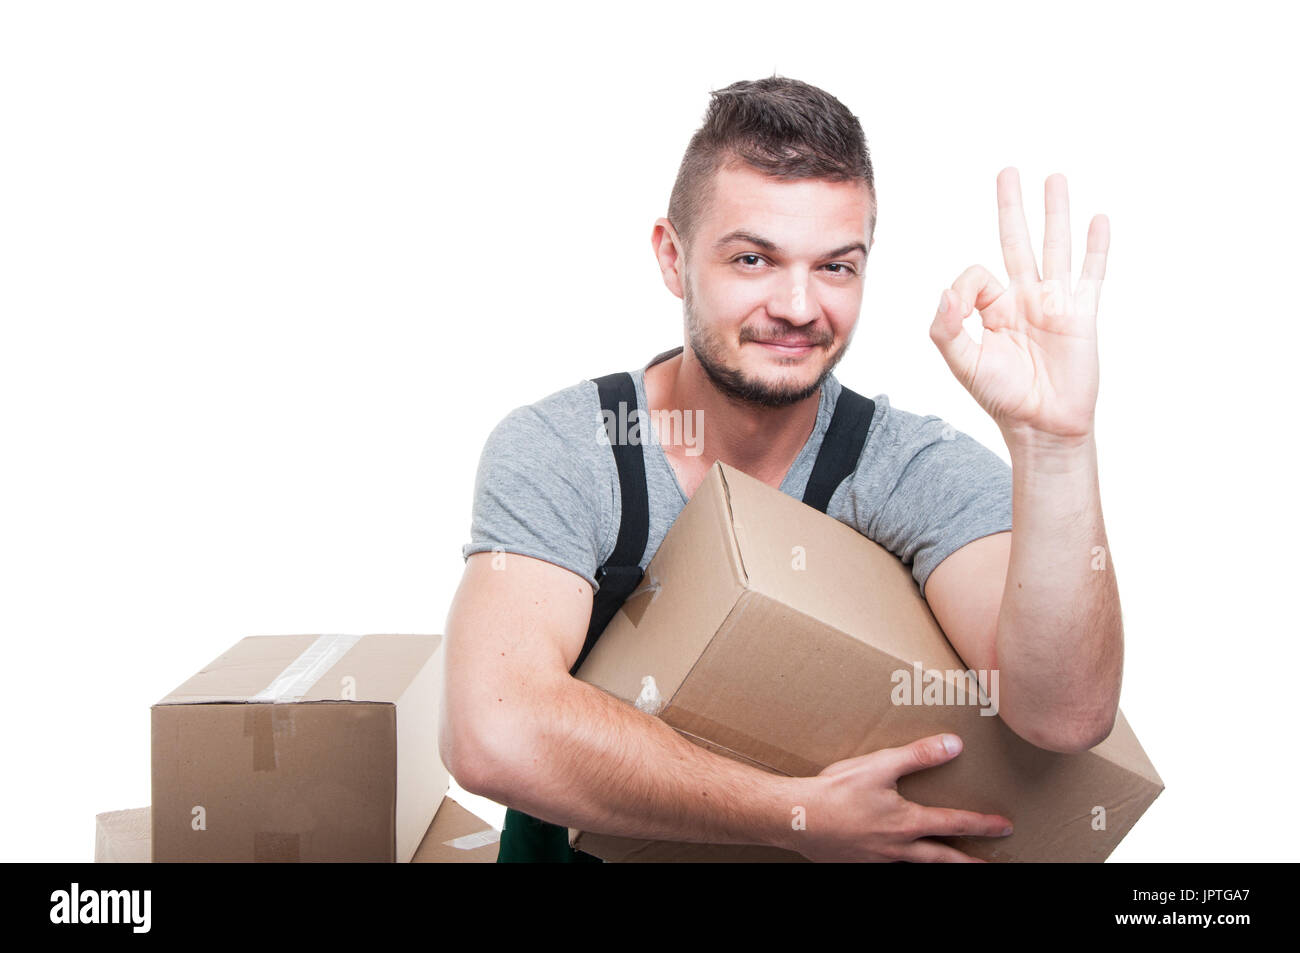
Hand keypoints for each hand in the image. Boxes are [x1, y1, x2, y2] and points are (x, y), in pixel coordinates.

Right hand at [783, 733, 1012, 861]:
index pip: (954, 824)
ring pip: (917, 865)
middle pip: (942, 858)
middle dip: (968, 861)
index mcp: (907, 823)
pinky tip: (898, 856)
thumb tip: (954, 745)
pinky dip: (904, 863)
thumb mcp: (880, 766)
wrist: (796, 818)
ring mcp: (879, 859)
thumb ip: (918, 755)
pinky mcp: (860, 862)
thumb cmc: (836, 791)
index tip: (1004, 827)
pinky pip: (890, 865)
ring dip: (937, 864)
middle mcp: (898, 848)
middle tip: (988, 865)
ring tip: (948, 862)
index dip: (982, 825)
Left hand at [929, 168, 1108, 446]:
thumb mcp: (963, 363)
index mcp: (992, 309)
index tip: (965, 309)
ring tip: (1054, 177)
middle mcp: (1023, 299)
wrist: (1042, 425)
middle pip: (1017, 240)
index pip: (977, 273)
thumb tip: (946, 291)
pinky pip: (1091, 273)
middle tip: (1008, 171)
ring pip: (1054, 246)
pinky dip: (1096, 247)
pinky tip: (1099, 220)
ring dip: (1055, 212)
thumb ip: (947, 327)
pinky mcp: (1082, 314)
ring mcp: (1055, 303)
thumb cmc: (1001, 398)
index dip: (967, 286)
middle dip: (1011, 206)